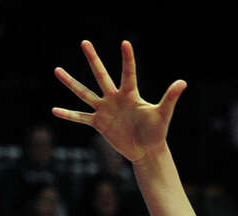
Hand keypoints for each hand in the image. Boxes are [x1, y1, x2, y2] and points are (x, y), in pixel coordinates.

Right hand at [53, 40, 186, 164]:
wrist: (147, 150)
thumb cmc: (157, 132)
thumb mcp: (163, 114)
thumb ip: (170, 97)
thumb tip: (183, 82)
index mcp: (130, 94)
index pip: (128, 73)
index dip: (128, 59)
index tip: (125, 43)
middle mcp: (115, 98)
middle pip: (101, 75)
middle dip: (93, 59)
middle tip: (85, 42)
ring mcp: (105, 110)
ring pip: (84, 93)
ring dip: (71, 82)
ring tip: (56, 70)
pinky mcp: (99, 123)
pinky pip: (80, 117)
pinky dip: (68, 115)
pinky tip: (54, 110)